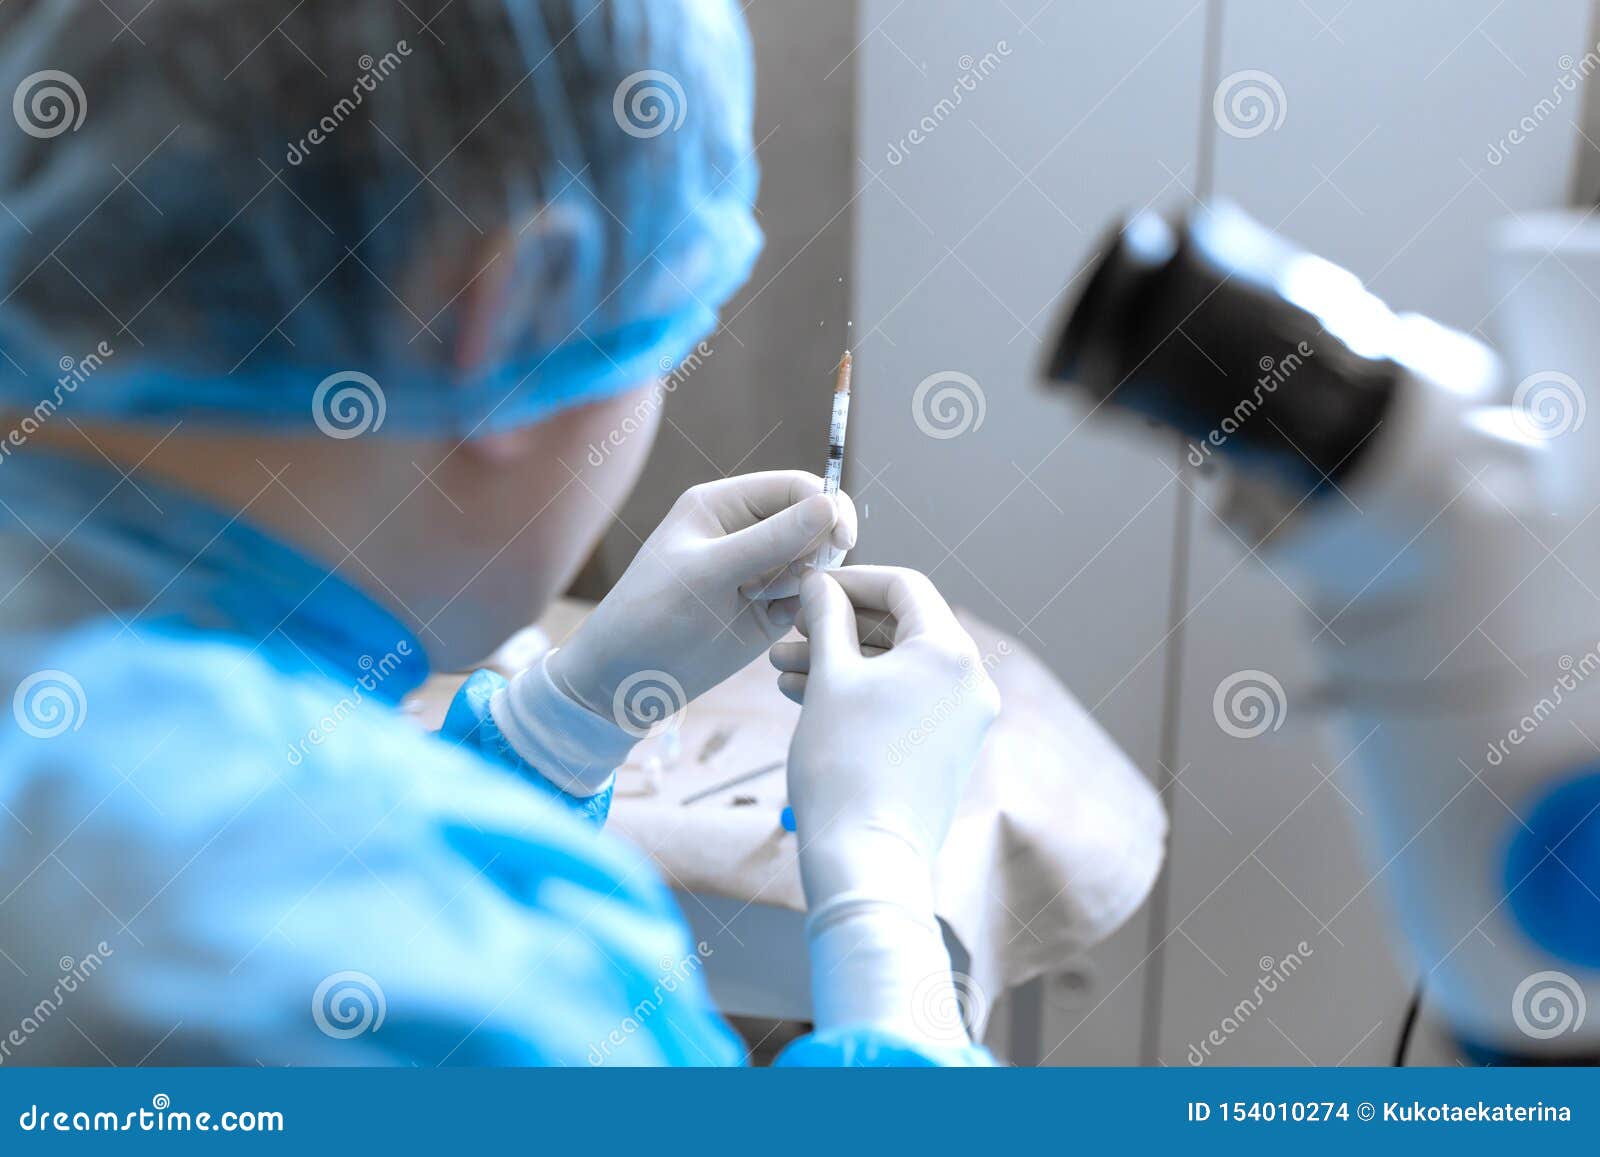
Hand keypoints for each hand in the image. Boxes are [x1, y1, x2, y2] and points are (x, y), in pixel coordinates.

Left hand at [548, 471, 855, 730]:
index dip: (827, 507)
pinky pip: (809, 599)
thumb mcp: (710, 573)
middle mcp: (746, 532)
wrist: (626, 680)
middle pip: (814, 524)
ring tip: (761, 604)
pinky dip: (805, 610)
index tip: (843, 540)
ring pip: (816, 563)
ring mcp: (760, 571)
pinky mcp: (769, 610)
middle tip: (793, 581)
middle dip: (816, 550)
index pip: (796, 488)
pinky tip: (770, 624)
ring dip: (805, 583)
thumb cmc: (653, 617)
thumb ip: (771, 539)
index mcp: (724, 505)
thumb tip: (830, 505)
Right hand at [772, 566, 999, 911]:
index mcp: (951, 652)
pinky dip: (862, 692)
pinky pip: (905, 701)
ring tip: (783, 669)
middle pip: (901, 628)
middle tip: (789, 633)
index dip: (851, 580)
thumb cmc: (845, 763)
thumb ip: (827, 617)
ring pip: (898, 668)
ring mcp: (964, 719)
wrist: (865, 857)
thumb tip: (821, 582)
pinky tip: (808, 697)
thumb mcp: (830, 677)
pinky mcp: (949, 749)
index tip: (808, 587)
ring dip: (842, 661)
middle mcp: (971, 681)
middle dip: (839, 627)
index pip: (904, 586)